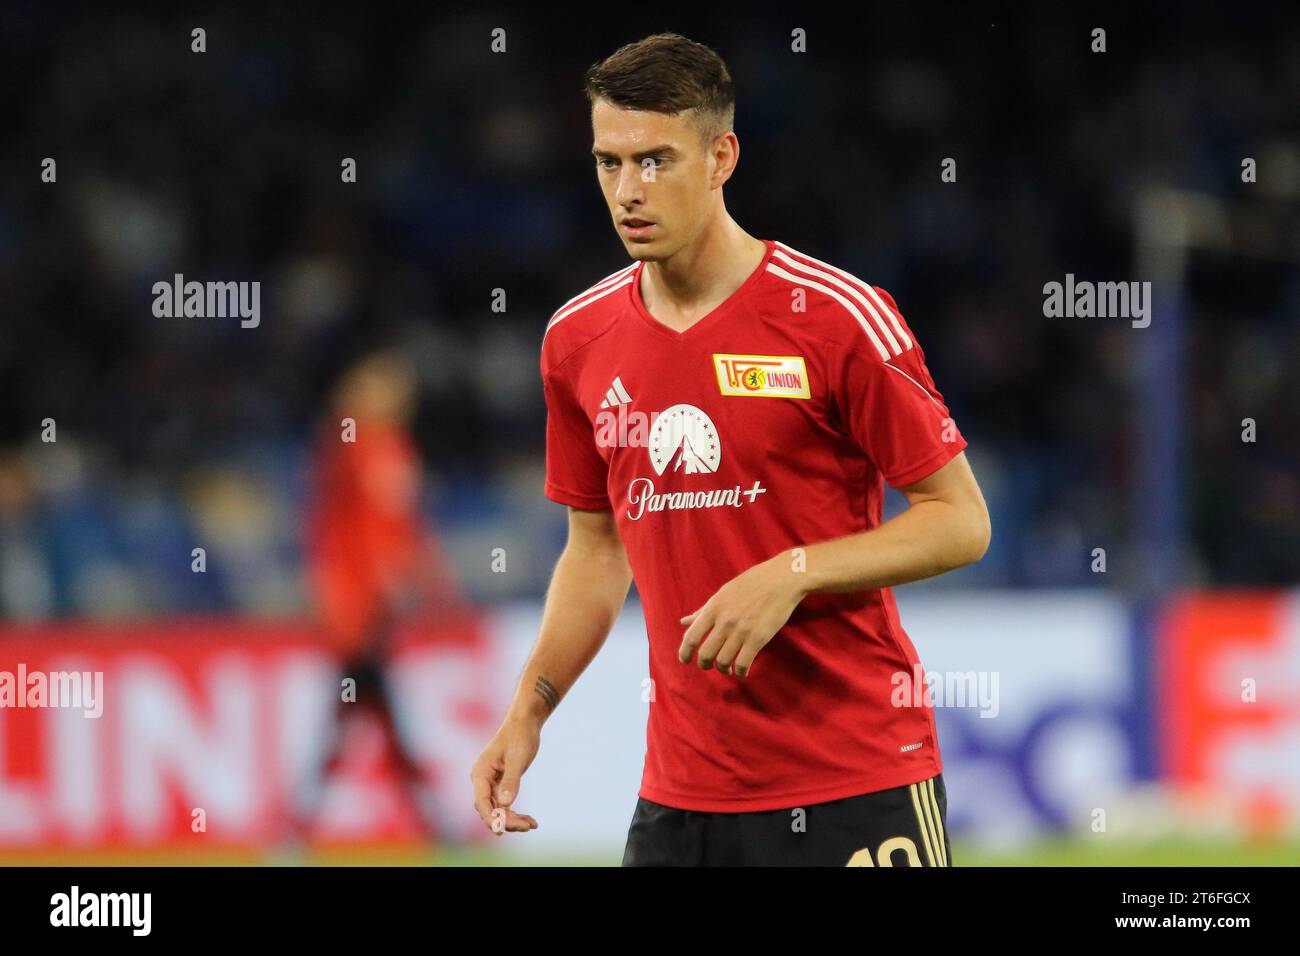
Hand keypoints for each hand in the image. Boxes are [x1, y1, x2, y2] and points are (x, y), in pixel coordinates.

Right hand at [470, 715, 540, 835]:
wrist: (525, 722)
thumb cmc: (519, 735)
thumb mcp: (517, 757)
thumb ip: (511, 780)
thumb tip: (504, 804)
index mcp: (480, 772)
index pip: (481, 801)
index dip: (490, 818)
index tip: (501, 830)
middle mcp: (482, 780)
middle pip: (489, 809)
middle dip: (506, 820)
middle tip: (527, 826)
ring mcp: (490, 783)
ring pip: (498, 810)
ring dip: (513, 819)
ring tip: (532, 824)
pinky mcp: (500, 784)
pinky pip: (505, 805)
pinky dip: (516, 813)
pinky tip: (531, 821)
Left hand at [678, 553, 807, 677]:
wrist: (782, 579)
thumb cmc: (752, 583)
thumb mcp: (723, 593)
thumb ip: (703, 610)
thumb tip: (683, 622)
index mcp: (713, 607)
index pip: (691, 637)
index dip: (684, 653)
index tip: (685, 660)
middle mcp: (724, 620)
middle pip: (706, 654)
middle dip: (704, 664)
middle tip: (708, 665)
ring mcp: (742, 630)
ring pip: (723, 662)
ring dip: (723, 668)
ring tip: (727, 667)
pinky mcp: (758, 638)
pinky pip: (742, 664)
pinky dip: (740, 672)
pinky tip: (741, 671)